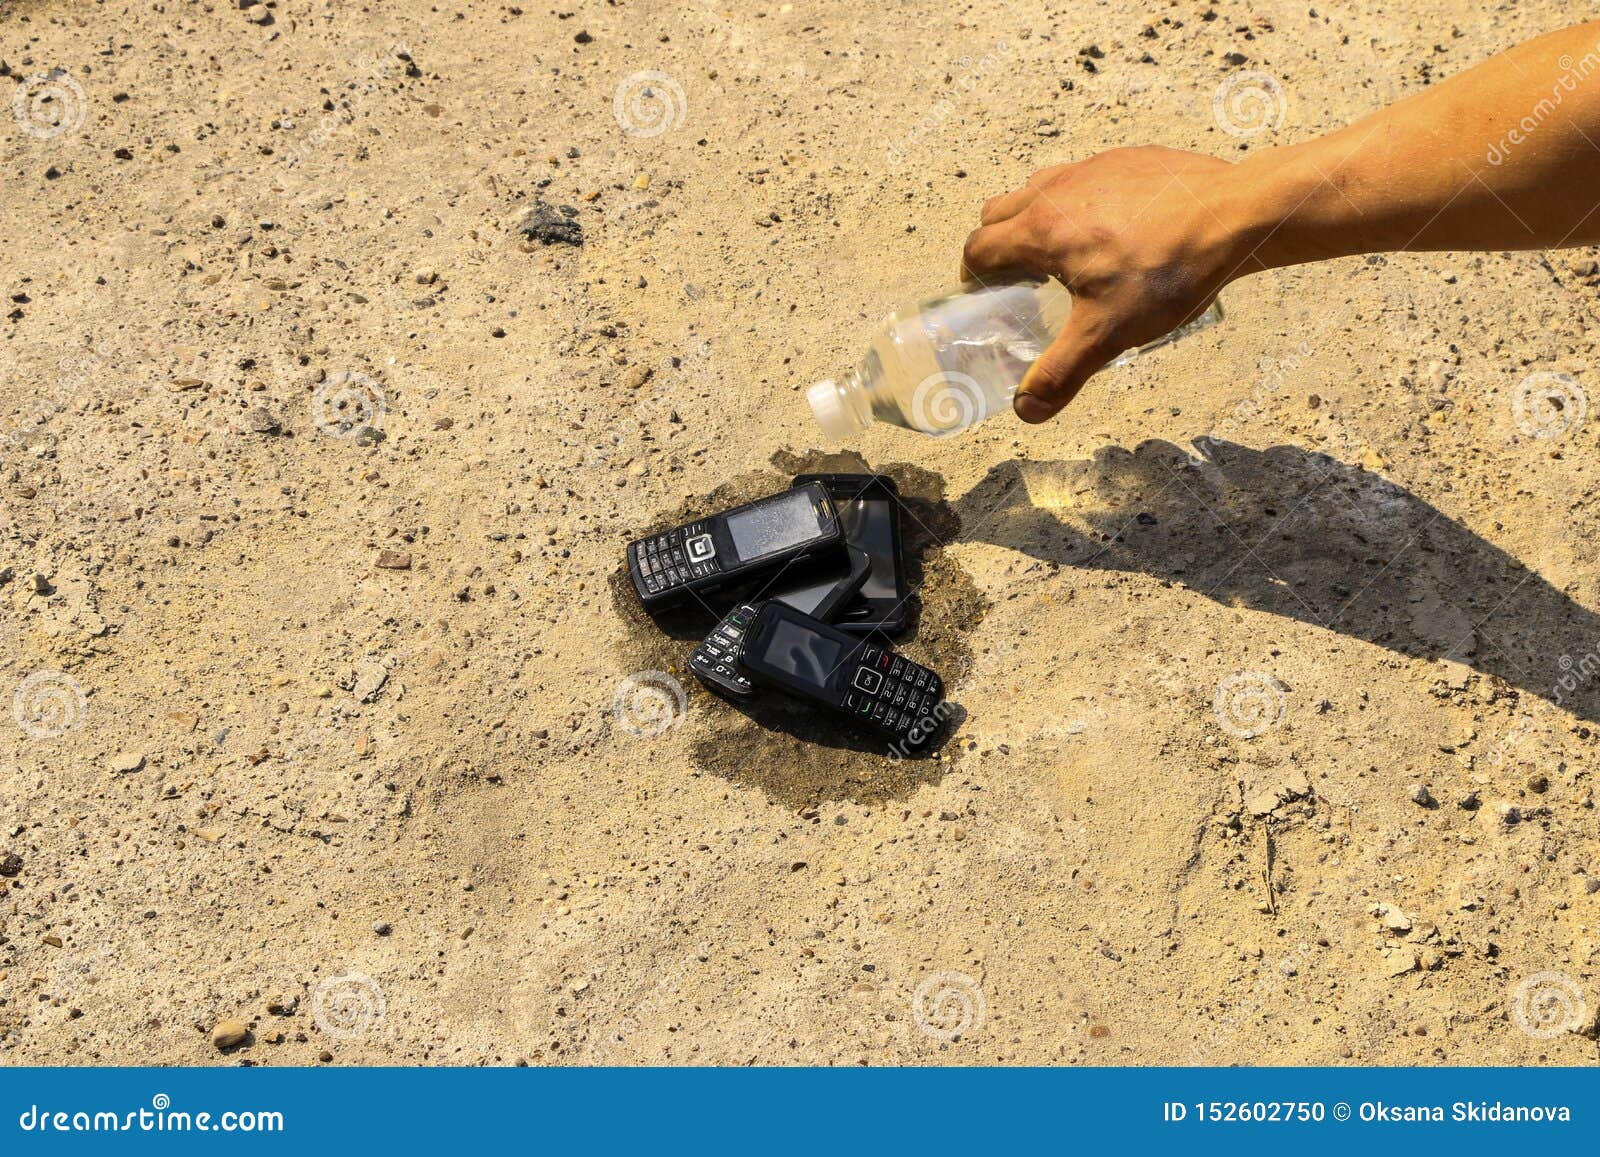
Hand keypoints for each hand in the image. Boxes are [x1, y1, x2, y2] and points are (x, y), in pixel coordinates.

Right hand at [961, 146, 1245, 422]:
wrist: (1235, 214)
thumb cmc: (1168, 270)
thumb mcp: (1109, 333)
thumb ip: (1062, 372)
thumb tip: (1026, 409)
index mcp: (1041, 230)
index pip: (980, 247)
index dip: (972, 276)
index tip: (982, 296)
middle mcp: (1056, 190)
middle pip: (998, 212)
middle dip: (996, 244)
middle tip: (1016, 279)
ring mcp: (1091, 167)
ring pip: (1038, 188)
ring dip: (1033, 217)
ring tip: (1061, 254)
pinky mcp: (1125, 158)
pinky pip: (1083, 177)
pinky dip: (1079, 202)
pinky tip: (1111, 231)